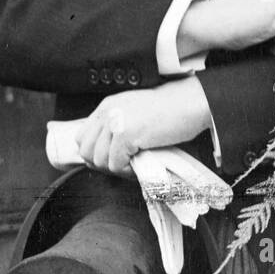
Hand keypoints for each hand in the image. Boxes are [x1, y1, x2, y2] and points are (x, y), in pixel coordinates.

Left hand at [77, 82, 210, 177]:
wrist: (191, 102)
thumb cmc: (171, 109)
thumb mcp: (135, 112)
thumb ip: (117, 125)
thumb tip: (104, 152)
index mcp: (108, 105)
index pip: (83, 136)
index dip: (94, 153)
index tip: (111, 159)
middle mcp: (108, 112)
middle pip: (86, 150)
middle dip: (102, 163)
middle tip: (122, 165)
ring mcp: (115, 122)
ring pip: (99, 160)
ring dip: (116, 168)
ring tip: (133, 165)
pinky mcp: (126, 134)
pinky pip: (115, 164)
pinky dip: (127, 171)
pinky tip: (140, 164)